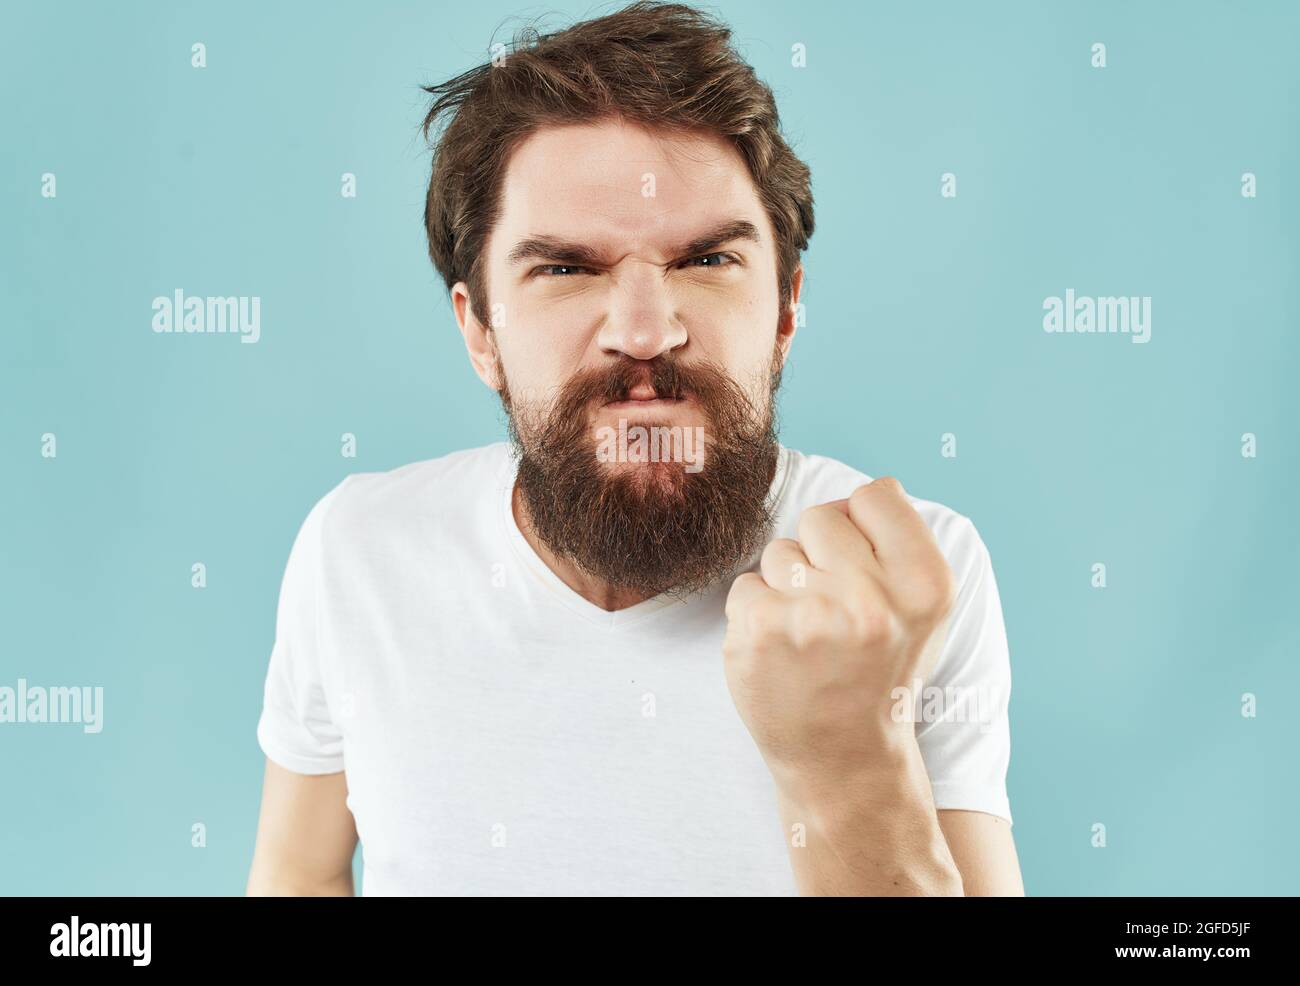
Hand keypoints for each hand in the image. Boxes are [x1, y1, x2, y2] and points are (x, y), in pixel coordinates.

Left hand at [722, 477, 956, 802]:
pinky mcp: (762, 630)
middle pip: (823, 517)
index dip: (863, 525)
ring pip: (780, 552)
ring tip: (809, 636)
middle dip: (821, 554)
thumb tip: (860, 493)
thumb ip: (897, 543)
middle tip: (834, 609)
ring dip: (786, 587)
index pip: (877, 494)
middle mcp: (873, 598)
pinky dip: (755, 615)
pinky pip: (745, 585)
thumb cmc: (878, 670)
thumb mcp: (921, 610)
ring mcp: (814, 615)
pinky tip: (780, 651)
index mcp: (925, 585)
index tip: (862, 565)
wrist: (844, 757)